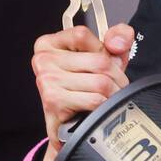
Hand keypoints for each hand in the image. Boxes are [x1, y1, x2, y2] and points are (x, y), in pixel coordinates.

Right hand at [33, 24, 134, 160]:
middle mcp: (43, 59)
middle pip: (98, 61)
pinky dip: (103, 106)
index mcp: (49, 44)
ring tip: (107, 98)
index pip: (82, 34)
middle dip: (116, 76)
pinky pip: (95, 100)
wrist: (71, 126)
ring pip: (101, 82)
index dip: (103, 49)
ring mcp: (47, 80)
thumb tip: (117, 41)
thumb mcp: (104, 56)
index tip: (103, 61)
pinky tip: (97, 109)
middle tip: (115, 86)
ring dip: (113, 93)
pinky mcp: (54, 101)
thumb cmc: (86, 88)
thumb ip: (117, 38)